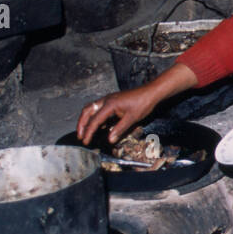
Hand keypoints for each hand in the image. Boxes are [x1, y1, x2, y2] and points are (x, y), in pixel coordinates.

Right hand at [77, 63, 196, 145]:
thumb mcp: (132, 118)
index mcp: (109, 105)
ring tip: (85, 131)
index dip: (89, 132)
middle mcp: (106, 100)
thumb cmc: (143, 103)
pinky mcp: (113, 100)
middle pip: (87, 111)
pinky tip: (97, 125)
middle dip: (81, 124)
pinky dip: (94, 116)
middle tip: (80, 136)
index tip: (85, 141)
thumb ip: (119, 129)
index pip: (95, 120)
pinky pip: (98, 108)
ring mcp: (109, 99)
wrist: (152, 92)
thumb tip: (109, 140)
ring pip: (91, 108)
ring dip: (86, 119)